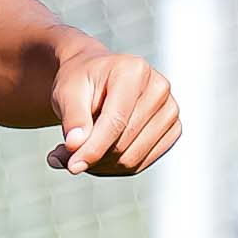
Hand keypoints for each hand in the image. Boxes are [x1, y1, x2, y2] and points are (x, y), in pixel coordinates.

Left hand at [48, 46, 180, 176]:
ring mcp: (170, 109)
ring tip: (78, 153)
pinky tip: (98, 155)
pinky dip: (115, 167)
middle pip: (124, 143)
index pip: (116, 121)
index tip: (71, 166)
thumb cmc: (81, 82)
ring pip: (133, 159)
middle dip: (92, 156)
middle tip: (64, 156)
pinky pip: (141, 164)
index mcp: (133, 70)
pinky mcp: (172, 129)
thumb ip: (73, 118)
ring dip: (101, 165)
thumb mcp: (67, 92)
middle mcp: (158, 88)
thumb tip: (76, 146)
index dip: (93, 148)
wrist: (96, 78)